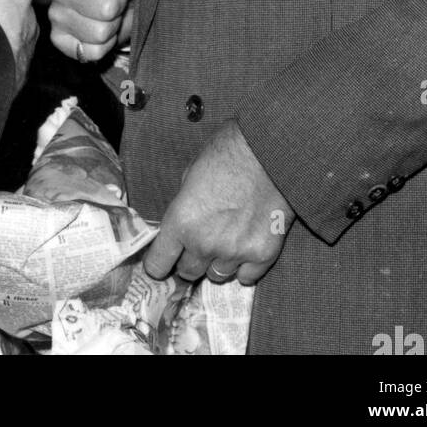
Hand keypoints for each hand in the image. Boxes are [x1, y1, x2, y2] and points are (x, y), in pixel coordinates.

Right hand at [48, 0, 139, 62]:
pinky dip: (105, 46)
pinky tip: (103, 32)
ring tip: (111, 16)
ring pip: (100, 33)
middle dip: (120, 7)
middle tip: (118, 1)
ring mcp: (55, 15)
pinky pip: (93, 52)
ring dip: (114, 27)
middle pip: (105, 9)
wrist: (110, 2)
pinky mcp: (58, 39)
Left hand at [143, 120, 293, 287]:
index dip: (159, 263)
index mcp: (181, 221)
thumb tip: (182, 224)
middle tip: (199, 242)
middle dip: (189, 259)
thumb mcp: (190, 174)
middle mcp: (204, 242)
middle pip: (188, 272)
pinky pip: (246, 277)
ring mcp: (235, 252)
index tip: (164, 260)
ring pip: (217, 275)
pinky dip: (244, 266)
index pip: (157, 265)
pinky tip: (246, 246)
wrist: (269, 149)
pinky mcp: (262, 255)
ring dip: (217, 262)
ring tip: (226, 239)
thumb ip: (184, 206)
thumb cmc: (226, 152)